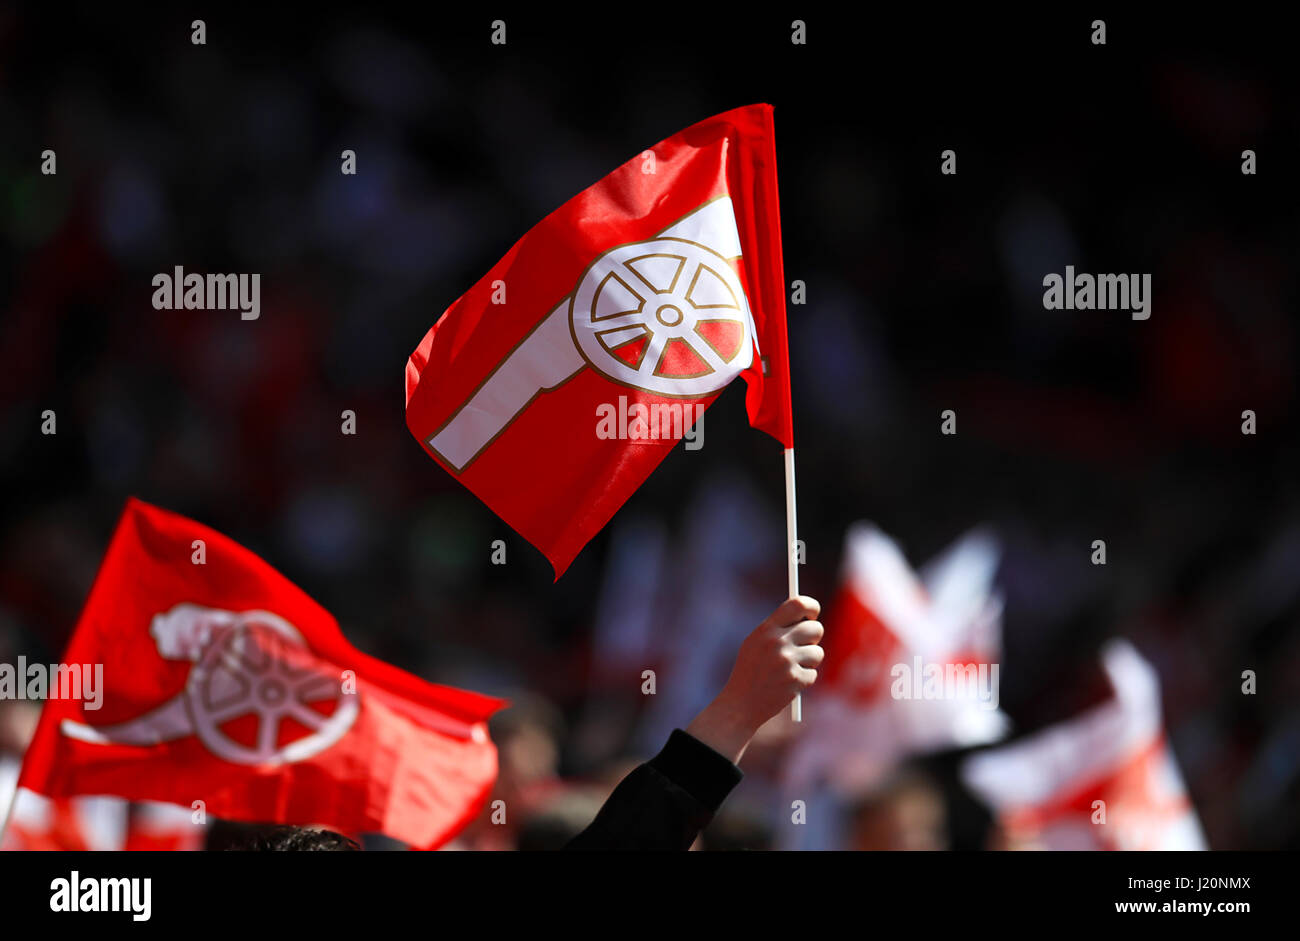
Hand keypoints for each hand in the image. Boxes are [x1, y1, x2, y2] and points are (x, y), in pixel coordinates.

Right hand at [685, 596, 822, 763]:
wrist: (740, 704)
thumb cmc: (749, 671)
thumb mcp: (755, 644)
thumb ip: (777, 629)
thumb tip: (807, 617)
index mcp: (766, 629)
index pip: (798, 604)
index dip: (811, 606)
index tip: (813, 613)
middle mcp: (777, 642)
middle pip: (815, 628)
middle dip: (814, 638)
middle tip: (808, 644)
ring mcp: (787, 662)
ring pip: (818, 653)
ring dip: (809, 662)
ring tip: (790, 669)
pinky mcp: (795, 680)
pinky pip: (813, 674)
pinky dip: (803, 680)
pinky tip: (787, 685)